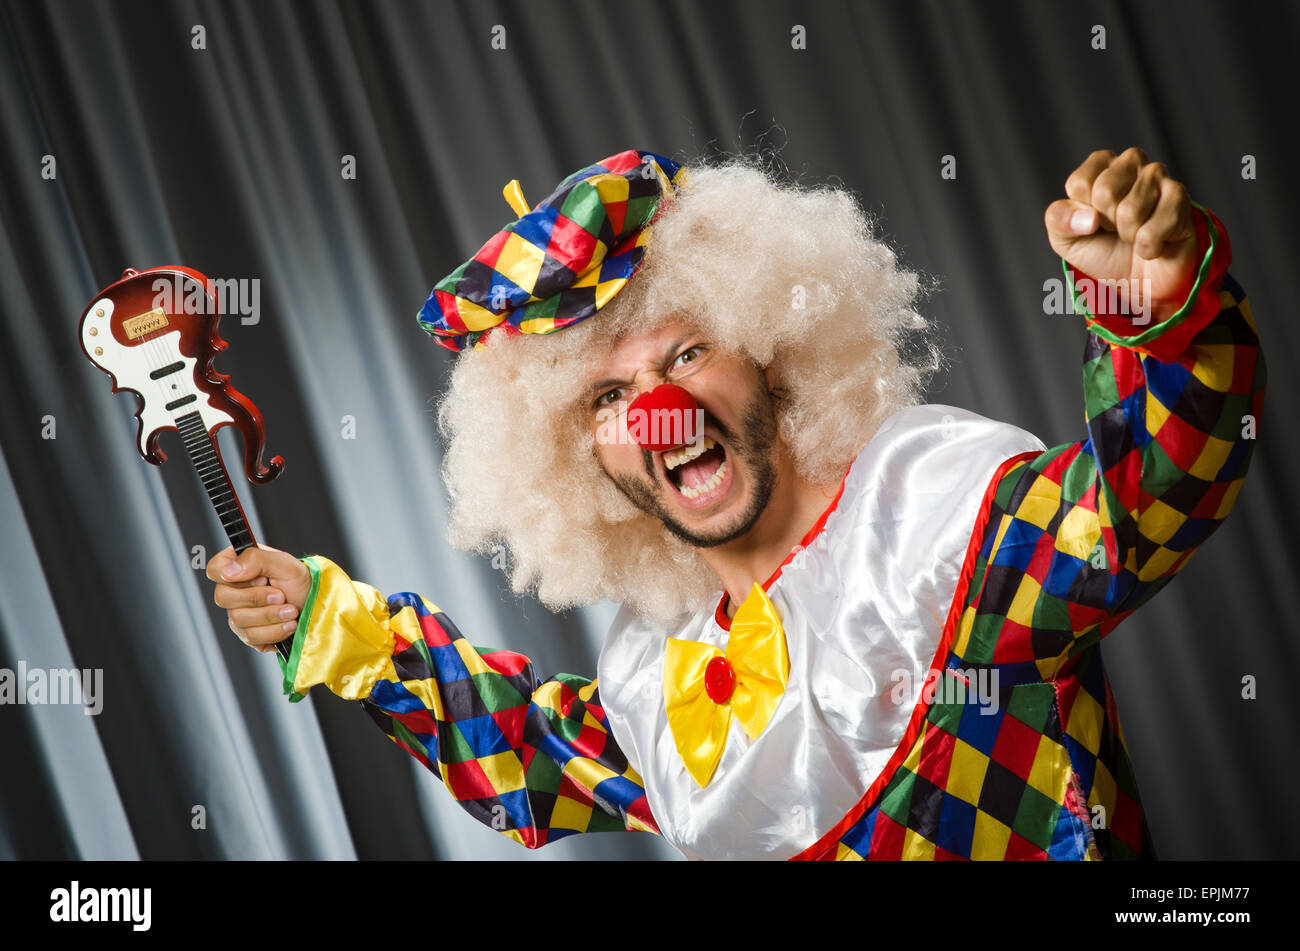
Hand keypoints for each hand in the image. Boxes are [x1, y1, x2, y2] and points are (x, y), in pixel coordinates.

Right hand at [206, 544, 311, 652]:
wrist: (315, 605)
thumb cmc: (299, 581)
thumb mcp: (285, 563)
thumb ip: (256, 559)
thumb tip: (228, 572)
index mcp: (238, 567)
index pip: (214, 570)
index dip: (234, 576)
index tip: (261, 577)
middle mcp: (233, 591)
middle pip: (223, 598)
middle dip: (258, 598)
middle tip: (281, 595)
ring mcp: (238, 614)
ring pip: (239, 620)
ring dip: (271, 615)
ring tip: (291, 610)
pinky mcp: (249, 634)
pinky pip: (252, 638)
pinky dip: (275, 631)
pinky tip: (289, 624)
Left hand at [1045, 147, 1198, 322]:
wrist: (1135, 279)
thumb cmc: (1101, 250)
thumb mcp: (1065, 238)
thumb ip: (1059, 219)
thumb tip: (1088, 218)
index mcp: (1100, 164)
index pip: (1079, 183)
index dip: (1081, 214)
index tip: (1093, 221)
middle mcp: (1132, 161)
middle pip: (1106, 192)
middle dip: (1107, 223)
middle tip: (1115, 229)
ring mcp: (1159, 176)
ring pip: (1130, 211)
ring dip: (1128, 235)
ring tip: (1135, 234)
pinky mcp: (1180, 198)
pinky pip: (1152, 230)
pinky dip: (1148, 247)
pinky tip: (1155, 242)